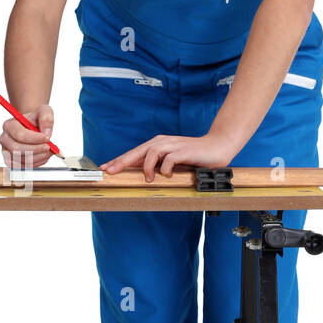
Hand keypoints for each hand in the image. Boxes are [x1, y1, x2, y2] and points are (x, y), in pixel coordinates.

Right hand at [0, 104, 54, 167]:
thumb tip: (46, 133)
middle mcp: (5, 139)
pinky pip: (23, 167)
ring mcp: (7, 151)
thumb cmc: (35, 120)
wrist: (32, 127)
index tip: (47, 138)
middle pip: (18, 149)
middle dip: (37, 149)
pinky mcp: (12, 161)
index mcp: (9, 125)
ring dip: (38, 157)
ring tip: (47, 151)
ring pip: (21, 160)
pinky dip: (36, 163)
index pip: (20, 135)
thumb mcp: (43, 112)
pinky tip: (42, 155)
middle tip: (48, 147)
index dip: (35, 138)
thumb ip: (46, 118)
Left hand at [101, 133, 233, 181]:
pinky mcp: (184, 150)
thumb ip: (158, 166)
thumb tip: (141, 176)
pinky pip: (170, 159)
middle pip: (137, 151)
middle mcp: (162, 142)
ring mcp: (173, 145)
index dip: (119, 160)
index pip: (134, 153)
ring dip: (147, 167)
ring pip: (151, 152)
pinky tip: (167, 175)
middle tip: (110, 171)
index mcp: (157, 144)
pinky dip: (166, 168)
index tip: (105, 168)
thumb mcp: (172, 162)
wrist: (217, 146)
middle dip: (122, 161)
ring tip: (148, 179)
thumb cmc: (194, 156)